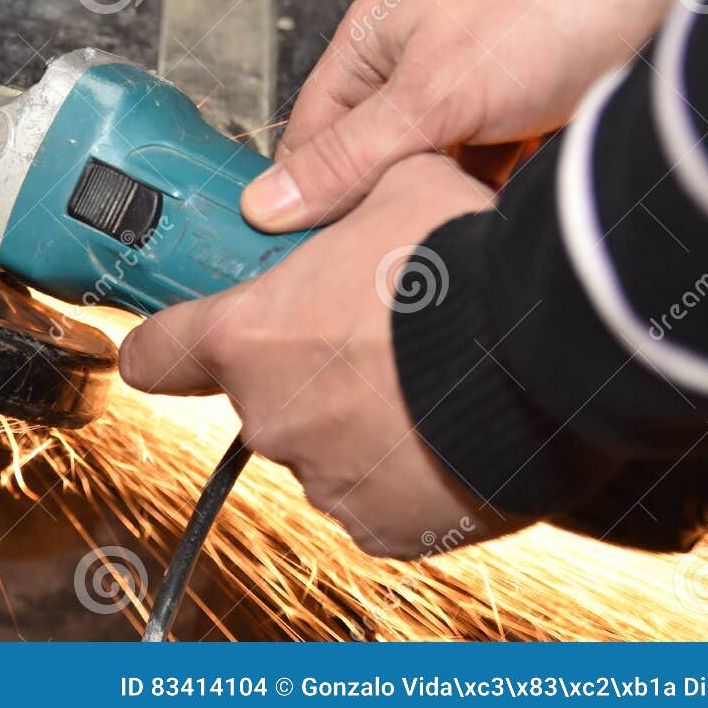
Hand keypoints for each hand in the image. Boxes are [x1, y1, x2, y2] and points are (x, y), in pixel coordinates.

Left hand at [121, 155, 514, 557]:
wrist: (550, 354)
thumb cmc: (464, 265)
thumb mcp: (400, 184)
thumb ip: (349, 190)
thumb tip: (349, 178)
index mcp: (247, 335)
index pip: (157, 354)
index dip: (162, 347)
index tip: (165, 347)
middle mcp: (271, 415)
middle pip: (262, 397)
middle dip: (304, 372)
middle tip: (369, 341)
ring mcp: (326, 480)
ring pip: (323, 449)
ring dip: (356, 424)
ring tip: (423, 386)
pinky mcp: (385, 529)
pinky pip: (378, 501)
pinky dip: (404, 475)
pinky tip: (444, 434)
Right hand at [242, 0, 674, 231]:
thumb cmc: (548, 5)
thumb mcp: (432, 95)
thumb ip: (349, 156)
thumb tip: (268, 202)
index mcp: (366, 46)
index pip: (306, 140)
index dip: (302, 198)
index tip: (305, 260)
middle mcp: (406, 70)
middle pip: (363, 163)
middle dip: (375, 206)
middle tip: (382, 253)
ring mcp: (461, 97)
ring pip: (421, 175)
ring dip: (432, 204)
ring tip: (438, 236)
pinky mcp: (513, 121)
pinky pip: (477, 178)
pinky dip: (479, 199)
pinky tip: (486, 219)